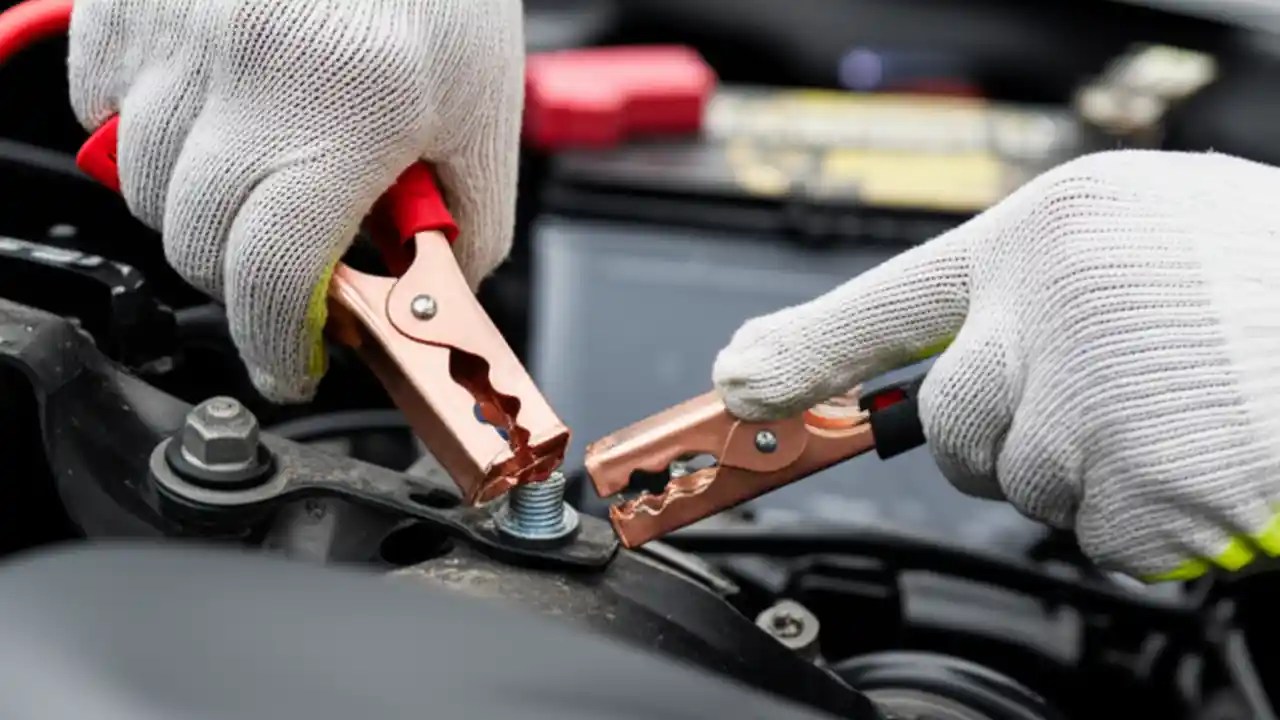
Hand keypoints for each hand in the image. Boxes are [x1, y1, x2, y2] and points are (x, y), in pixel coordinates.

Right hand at [68, 0, 523, 401]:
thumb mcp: (483, 118)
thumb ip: (462, 229)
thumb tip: (422, 302)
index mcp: (351, 105)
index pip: (274, 274)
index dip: (277, 343)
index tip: (290, 363)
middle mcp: (251, 64)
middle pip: (194, 241)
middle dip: (243, 274)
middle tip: (289, 256)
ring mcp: (177, 27)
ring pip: (137, 182)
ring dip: (193, 205)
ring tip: (259, 169)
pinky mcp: (129, 0)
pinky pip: (100, 105)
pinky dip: (147, 132)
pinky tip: (212, 112)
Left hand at [713, 150, 1279, 580]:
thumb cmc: (1264, 275)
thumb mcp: (1124, 240)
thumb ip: (1012, 293)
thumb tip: (902, 359)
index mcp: (1051, 231)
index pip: (886, 303)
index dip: (804, 356)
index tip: (737, 394)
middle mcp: (1058, 308)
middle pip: (956, 423)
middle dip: (1017, 428)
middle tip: (1118, 388)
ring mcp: (1100, 405)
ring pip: (1026, 484)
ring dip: (1093, 470)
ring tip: (1187, 407)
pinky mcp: (1145, 497)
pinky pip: (1098, 534)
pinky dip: (1149, 517)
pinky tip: (1214, 454)